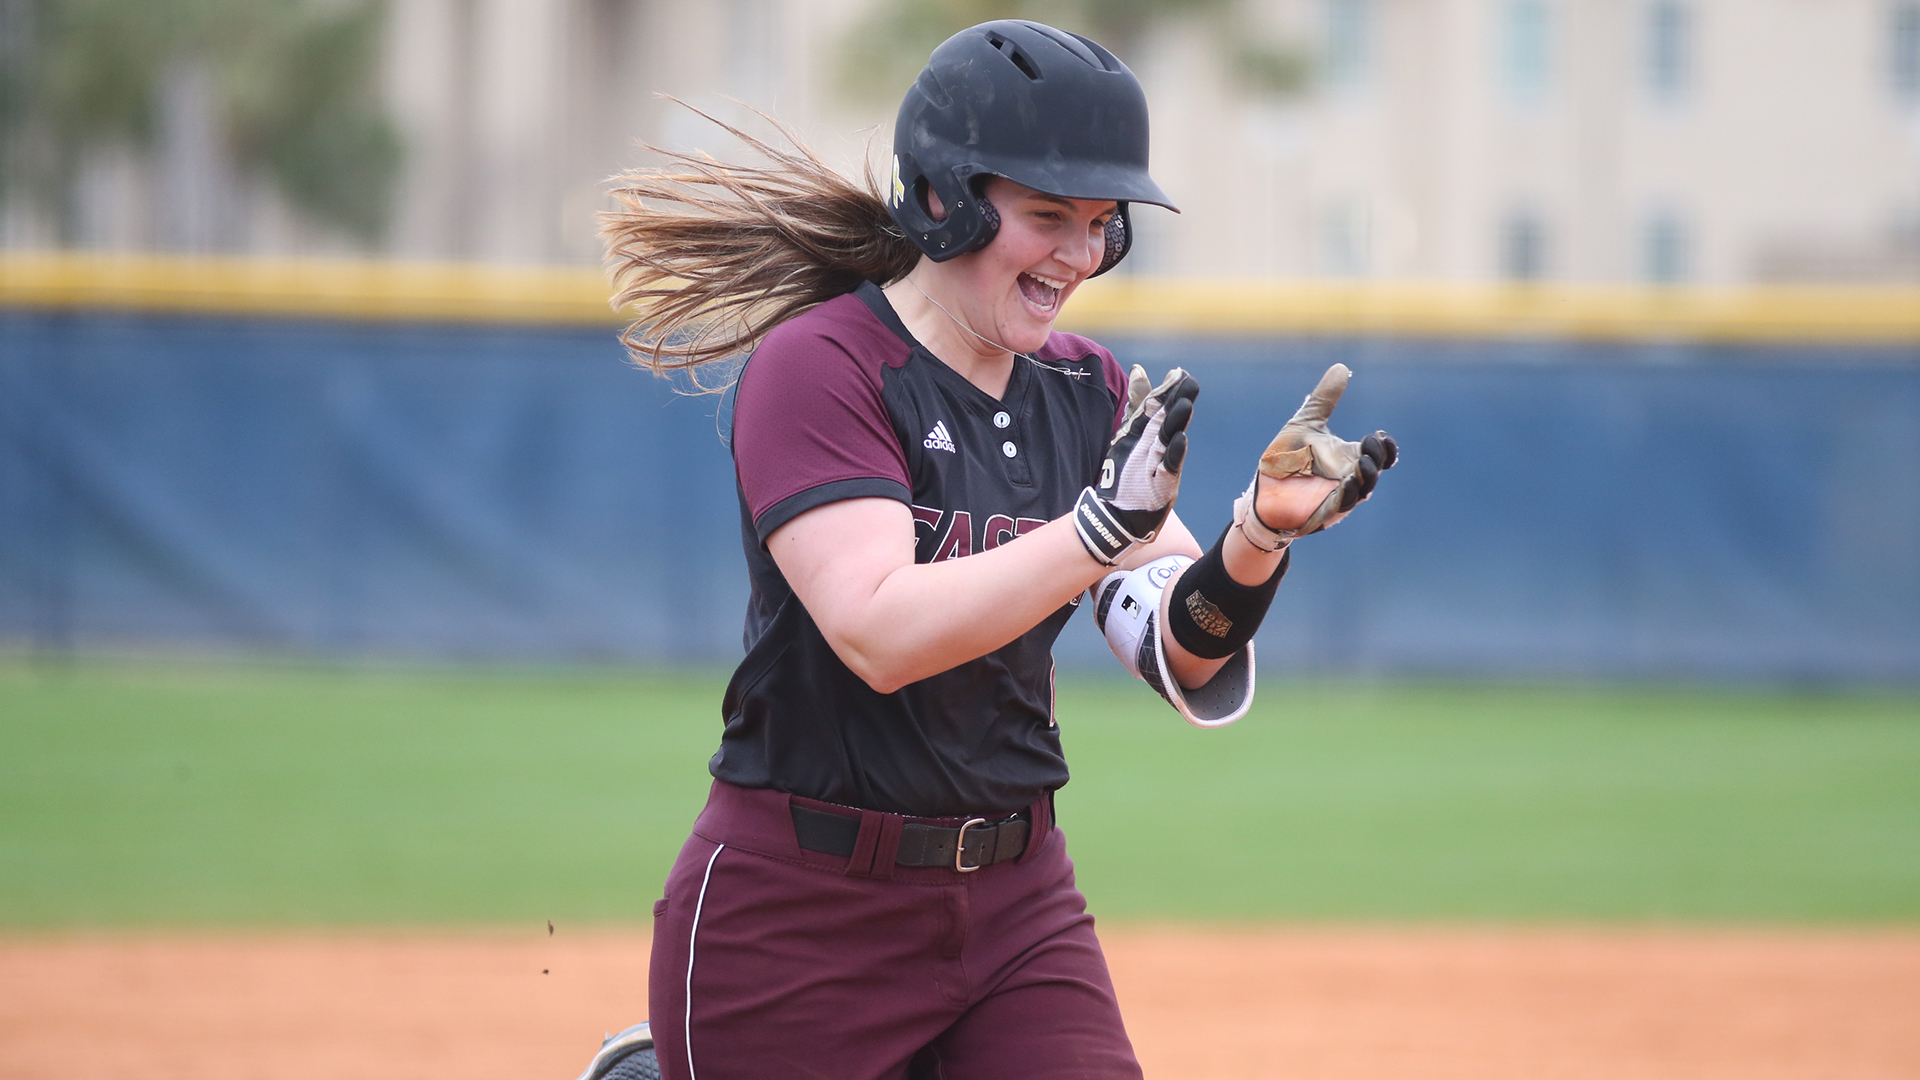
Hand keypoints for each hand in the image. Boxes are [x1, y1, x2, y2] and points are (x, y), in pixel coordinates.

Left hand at [1073, 366, 1198, 564]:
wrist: (1121, 515)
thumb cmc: (1129, 473)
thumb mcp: (1130, 434)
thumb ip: (1138, 404)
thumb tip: (1138, 369)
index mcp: (1151, 433)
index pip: (1158, 407)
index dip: (1166, 391)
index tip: (1177, 372)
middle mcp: (1159, 447)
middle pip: (1168, 419)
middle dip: (1177, 400)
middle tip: (1188, 380)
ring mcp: (1163, 466)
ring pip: (1170, 440)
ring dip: (1177, 423)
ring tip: (1183, 404)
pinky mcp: (1164, 486)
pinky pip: (1169, 467)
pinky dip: (1174, 454)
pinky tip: (1178, 440)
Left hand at [1236, 364, 1396, 548]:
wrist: (1263, 489)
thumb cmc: (1286, 459)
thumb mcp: (1306, 423)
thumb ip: (1325, 399)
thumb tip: (1341, 367)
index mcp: (1348, 457)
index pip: (1380, 454)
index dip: (1385, 447)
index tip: (1377, 434)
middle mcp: (1349, 477)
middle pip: (1375, 470)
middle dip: (1377, 457)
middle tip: (1369, 443)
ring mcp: (1339, 496)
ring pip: (1362, 490)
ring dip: (1366, 477)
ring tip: (1362, 463)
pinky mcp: (1324, 511)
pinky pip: (1342, 505)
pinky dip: (1347, 495)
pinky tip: (1347, 482)